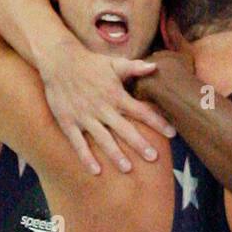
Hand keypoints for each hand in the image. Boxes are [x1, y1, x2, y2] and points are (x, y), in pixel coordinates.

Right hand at [38, 41, 175, 174]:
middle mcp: (102, 108)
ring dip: (115, 154)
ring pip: (103, 139)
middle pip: (124, 129)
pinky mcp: (69, 122)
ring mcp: (85, 117)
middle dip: (139, 143)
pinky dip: (86, 157)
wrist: (59, 61)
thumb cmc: (90, 63)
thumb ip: (134, 67)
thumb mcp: (113, 63)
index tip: (172, 134)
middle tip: (153, 157)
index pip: (141, 111)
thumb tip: (154, 66)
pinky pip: (78, 142)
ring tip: (127, 169)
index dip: (157, 122)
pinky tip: (96, 171)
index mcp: (116, 95)